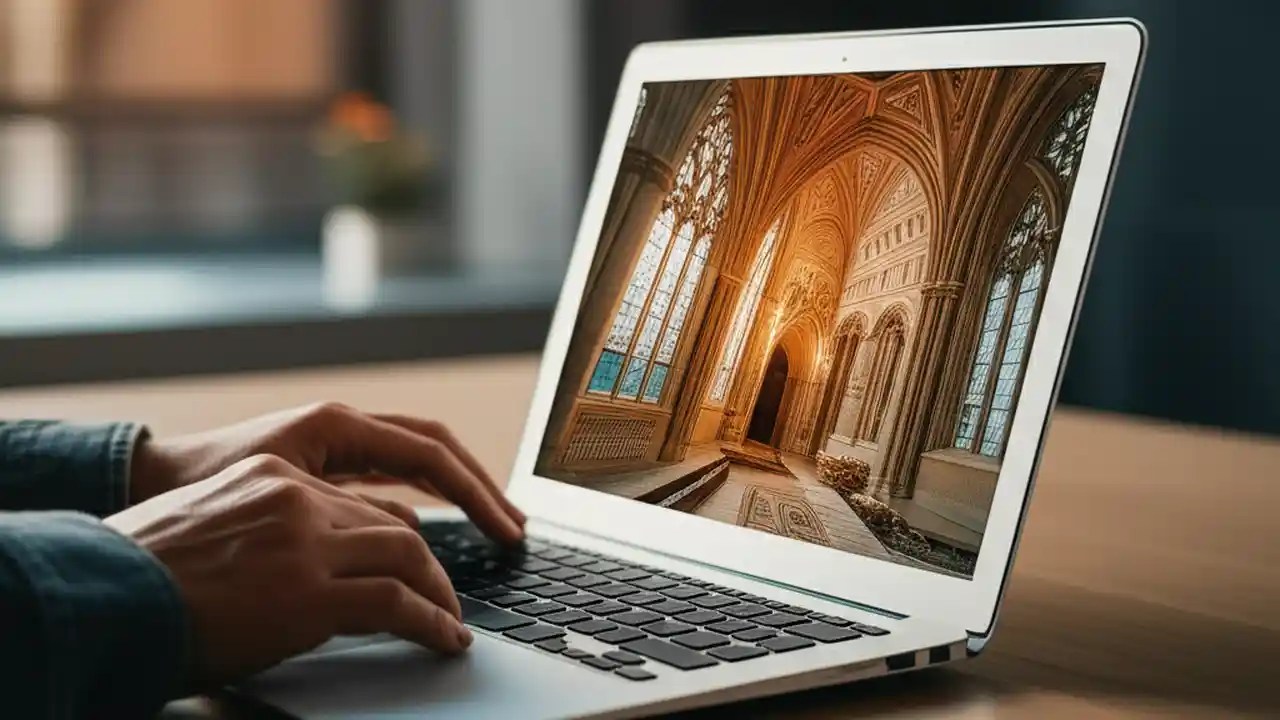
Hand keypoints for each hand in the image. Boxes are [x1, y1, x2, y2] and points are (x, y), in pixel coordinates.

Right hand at [105, 454, 472, 686]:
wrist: (100, 598)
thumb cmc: (140, 577)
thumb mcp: (209, 531)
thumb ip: (267, 534)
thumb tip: (301, 567)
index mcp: (272, 479)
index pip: (360, 500)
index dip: (399, 534)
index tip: (417, 560)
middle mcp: (296, 497)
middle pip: (394, 522)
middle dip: (431, 563)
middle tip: (447, 595)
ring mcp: (306, 540)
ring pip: (407, 553)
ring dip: (439, 592)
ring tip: (450, 621)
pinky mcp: (310, 591)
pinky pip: (396, 601)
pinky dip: (431, 621)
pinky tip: (444, 638)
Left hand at [130, 403, 524, 543]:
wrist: (151, 480)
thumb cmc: (207, 487)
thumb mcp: (284, 499)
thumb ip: (349, 512)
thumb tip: (412, 537)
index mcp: (338, 425)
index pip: (430, 455)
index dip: (475, 493)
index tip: (504, 529)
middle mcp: (345, 426)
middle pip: (436, 450)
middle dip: (481, 488)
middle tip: (515, 528)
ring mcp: (339, 442)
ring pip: (419, 460)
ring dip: (460, 490)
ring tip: (495, 525)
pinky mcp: (329, 464)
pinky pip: (394, 476)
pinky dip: (427, 496)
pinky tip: (442, 525)